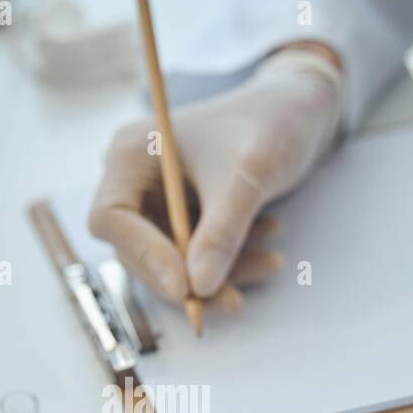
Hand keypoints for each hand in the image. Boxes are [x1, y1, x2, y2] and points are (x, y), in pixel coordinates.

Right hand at [88, 47, 342, 310]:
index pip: (112, 218)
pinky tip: (269, 251)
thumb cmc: (269, 125)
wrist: (300, 112)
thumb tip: (197, 287)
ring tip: (271, 263)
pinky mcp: (184, 219)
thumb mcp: (247, 177)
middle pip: (139, 251)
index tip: (185, 286)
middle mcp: (135, 181)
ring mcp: (158, 203)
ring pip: (173, 263)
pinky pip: (196, 258)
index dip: (144, 256)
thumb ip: (221, 231)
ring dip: (218, 276)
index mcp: (130, 156)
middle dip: (188, 280)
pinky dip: (230, 263)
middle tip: (233, 300)